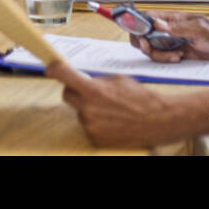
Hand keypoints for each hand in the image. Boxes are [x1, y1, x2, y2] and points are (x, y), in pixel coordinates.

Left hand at [45, 62, 182, 147]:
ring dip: (89, 109)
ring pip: (80, 112)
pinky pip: (89, 127)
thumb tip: (83, 80)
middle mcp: (88, 110)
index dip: (54, 69)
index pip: (64, 76)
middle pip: (67, 95)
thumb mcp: (118, 80)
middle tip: (89, 91)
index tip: (50, 67)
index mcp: (93, 90)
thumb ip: (97, 81)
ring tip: (111, 110)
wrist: (158, 121)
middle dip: (75, 91)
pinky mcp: (95, 140)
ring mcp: (91, 127)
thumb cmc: (141, 98)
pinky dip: (97, 124)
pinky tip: (113, 121)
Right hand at [126, 11, 208, 63]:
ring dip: (157, 54)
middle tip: (149, 48)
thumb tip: (157, 23)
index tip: (138, 34)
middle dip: (143, 43)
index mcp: (171, 18)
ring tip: (174, 55)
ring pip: (151, 47)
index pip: (147, 17)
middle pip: (144, 34)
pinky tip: (178, 57)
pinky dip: (165, 59)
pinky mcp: (173, 51)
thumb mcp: (198, 29)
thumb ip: (177, 27)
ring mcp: (170, 41)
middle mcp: (168, 29)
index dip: (137, 24)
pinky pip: (160, 56)